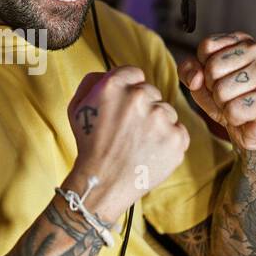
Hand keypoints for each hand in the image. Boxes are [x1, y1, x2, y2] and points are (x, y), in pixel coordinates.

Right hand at [65, 66, 189, 222]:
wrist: (102, 183)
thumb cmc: (89, 146)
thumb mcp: (76, 107)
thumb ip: (92, 82)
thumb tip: (109, 72)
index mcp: (114, 85)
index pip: (134, 74)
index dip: (129, 90)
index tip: (125, 107)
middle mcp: (139, 96)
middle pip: (151, 92)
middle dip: (143, 108)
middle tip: (128, 131)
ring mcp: (160, 118)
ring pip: (166, 112)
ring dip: (156, 125)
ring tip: (138, 144)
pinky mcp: (176, 138)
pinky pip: (178, 131)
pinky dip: (168, 141)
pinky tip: (150, 152)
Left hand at [178, 32, 255, 151]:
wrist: (251, 128)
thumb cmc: (229, 99)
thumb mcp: (201, 82)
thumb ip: (188, 71)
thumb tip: (196, 77)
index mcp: (241, 40)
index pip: (206, 47)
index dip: (204, 69)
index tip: (219, 78)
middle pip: (212, 68)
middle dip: (213, 88)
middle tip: (228, 95)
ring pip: (221, 91)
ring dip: (223, 104)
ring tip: (236, 103)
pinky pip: (233, 109)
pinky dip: (233, 117)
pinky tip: (245, 115)